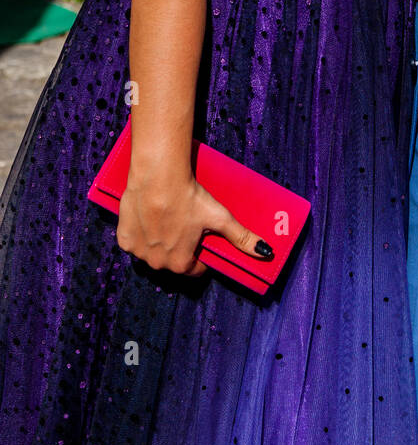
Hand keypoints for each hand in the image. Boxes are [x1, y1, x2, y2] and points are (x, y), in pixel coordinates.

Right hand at [117, 172, 270, 277]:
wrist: (158, 175)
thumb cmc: (190, 197)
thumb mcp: (220, 217)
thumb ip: (242, 238)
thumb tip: (266, 253)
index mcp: (180, 263)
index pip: (194, 269)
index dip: (200, 254)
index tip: (201, 238)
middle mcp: (157, 263)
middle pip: (172, 261)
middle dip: (180, 247)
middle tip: (185, 224)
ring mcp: (138, 252)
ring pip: (152, 253)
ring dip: (160, 242)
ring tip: (168, 218)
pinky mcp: (124, 239)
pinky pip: (135, 243)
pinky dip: (142, 234)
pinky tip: (150, 218)